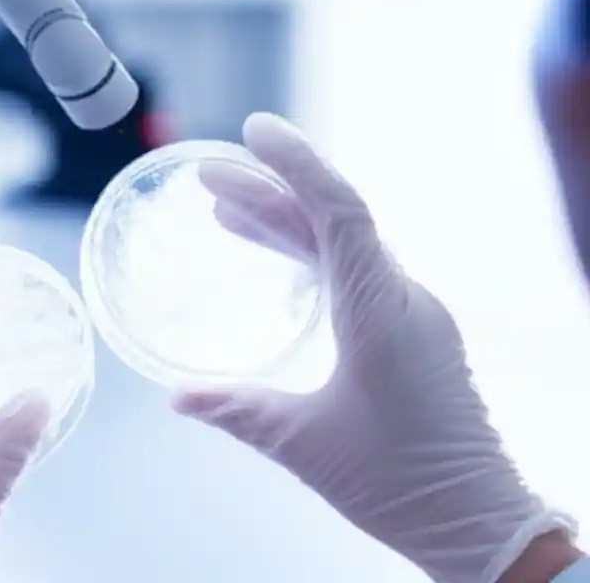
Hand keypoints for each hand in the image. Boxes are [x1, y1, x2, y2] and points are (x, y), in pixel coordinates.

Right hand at [176, 113, 575, 582]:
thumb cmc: (401, 483)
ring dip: (286, 225)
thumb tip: (177, 395)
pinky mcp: (413, 334)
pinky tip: (277, 263)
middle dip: (268, 193)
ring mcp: (413, 315)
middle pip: (333, 221)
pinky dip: (311, 256)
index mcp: (381, 312)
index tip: (253, 132)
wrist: (477, 522)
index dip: (295, 164)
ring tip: (225, 214)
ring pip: (344, 246)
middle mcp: (403, 300)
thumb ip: (236, 410)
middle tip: (208, 177)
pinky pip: (358, 273)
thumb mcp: (303, 444)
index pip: (338, 211)